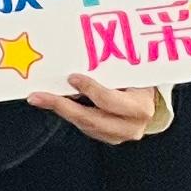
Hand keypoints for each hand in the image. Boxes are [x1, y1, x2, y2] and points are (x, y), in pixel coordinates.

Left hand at [33, 73, 169, 144]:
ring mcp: (120, 135)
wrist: (151, 100)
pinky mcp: (109, 138)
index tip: (72, 77)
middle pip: (92, 119)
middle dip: (63, 107)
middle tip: (39, 96)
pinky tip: (54, 103)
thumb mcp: (131, 72)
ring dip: (61, 111)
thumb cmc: (139, 80)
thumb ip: (111, 67)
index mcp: (140, 107)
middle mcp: (132, 126)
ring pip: (85, 126)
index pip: (110, 100)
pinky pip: (85, 128)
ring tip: (40, 98)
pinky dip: (69, 114)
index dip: (91, 90)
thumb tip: (83, 52)